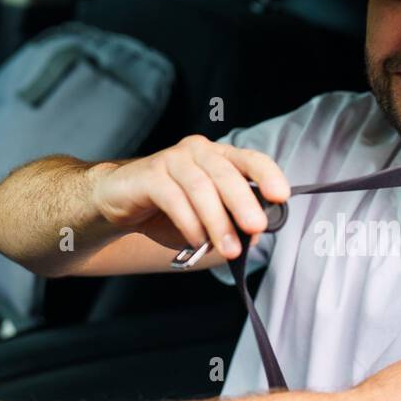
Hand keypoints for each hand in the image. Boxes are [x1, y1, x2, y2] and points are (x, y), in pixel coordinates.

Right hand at [89, 134, 289, 259]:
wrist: (119, 201)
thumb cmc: (168, 208)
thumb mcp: (206, 217)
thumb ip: (231, 223)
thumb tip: (253, 237)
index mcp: (219, 157)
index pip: (250, 159)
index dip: (268, 174)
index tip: (281, 196)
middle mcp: (198, 152)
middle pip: (226, 174)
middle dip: (244, 203)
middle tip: (256, 228)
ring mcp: (172, 160)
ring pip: (201, 187)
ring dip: (217, 221)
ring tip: (227, 248)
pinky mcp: (148, 175)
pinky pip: (173, 198)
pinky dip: (188, 222)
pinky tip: (196, 241)